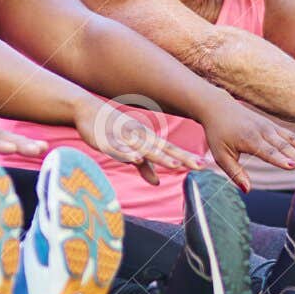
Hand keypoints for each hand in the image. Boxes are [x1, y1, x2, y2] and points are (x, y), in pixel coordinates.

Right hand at [76, 98, 204, 185]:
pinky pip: (119, 149)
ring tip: (175, 166)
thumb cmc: (113, 131)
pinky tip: (136, 159)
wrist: (89, 111)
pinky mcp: (108, 141)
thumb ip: (144, 168)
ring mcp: (125, 139)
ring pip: (145, 150)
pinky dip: (128, 154)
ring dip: (160, 157)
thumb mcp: (132, 150)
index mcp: (147, 140)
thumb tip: (157, 182)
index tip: (205, 165)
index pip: (171, 150)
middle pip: (164, 150)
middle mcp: (140, 138)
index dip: (187, 158)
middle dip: (182, 158)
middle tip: (200, 166)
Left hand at [199, 98, 294, 191]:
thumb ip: (235, 173)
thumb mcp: (221, 155)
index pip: (267, 152)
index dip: (280, 160)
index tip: (292, 167)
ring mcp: (268, 126)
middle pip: (282, 146)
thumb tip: (247, 191)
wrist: (218, 108)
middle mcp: (261, 131)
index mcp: (248, 139)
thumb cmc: (218, 134)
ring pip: (289, 138)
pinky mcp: (271, 125)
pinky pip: (288, 134)